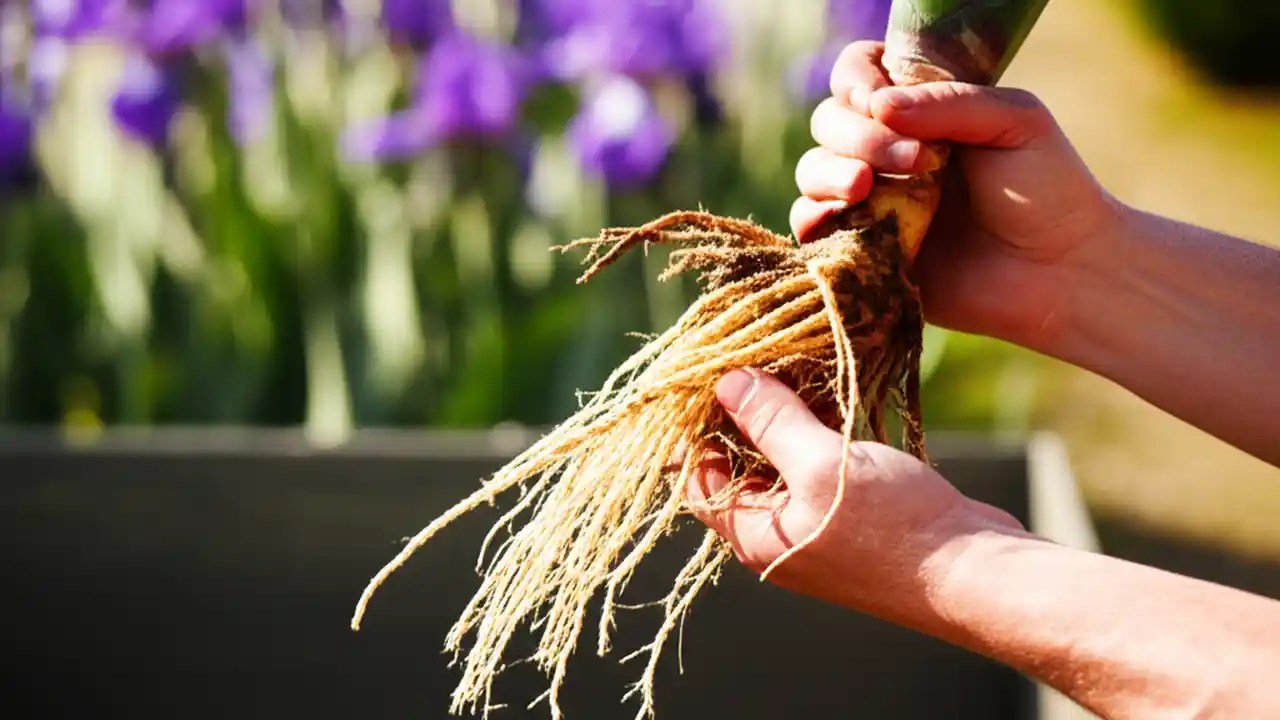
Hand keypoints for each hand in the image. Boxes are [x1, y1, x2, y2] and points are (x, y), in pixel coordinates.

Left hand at [687, 368, 1025, 624]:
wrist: (978, 572)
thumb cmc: (896, 529)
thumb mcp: (823, 465)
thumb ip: (772, 423)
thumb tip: (727, 383)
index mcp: (756, 535)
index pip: (700, 478)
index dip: (696, 428)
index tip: (706, 376)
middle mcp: (781, 534)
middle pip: (741, 466)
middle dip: (743, 414)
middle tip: (751, 357)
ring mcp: (820, 526)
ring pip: (785, 462)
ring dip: (786, 417)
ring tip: (789, 363)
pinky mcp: (857, 514)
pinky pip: (823, 465)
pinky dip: (821, 430)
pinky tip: (832, 392)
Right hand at [791, 41, 1122, 349]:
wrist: (1060, 274)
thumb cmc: (1049, 192)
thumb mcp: (1014, 123)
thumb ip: (948, 103)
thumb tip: (877, 106)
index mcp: (921, 111)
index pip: (860, 74)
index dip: (855, 80)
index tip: (875, 100)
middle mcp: (888, 152)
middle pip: (829, 122)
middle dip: (855, 135)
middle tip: (913, 160)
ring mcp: (872, 202)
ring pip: (812, 171)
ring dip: (829, 173)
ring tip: (866, 189)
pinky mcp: (864, 250)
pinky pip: (811, 227)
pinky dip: (814, 216)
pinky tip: (846, 215)